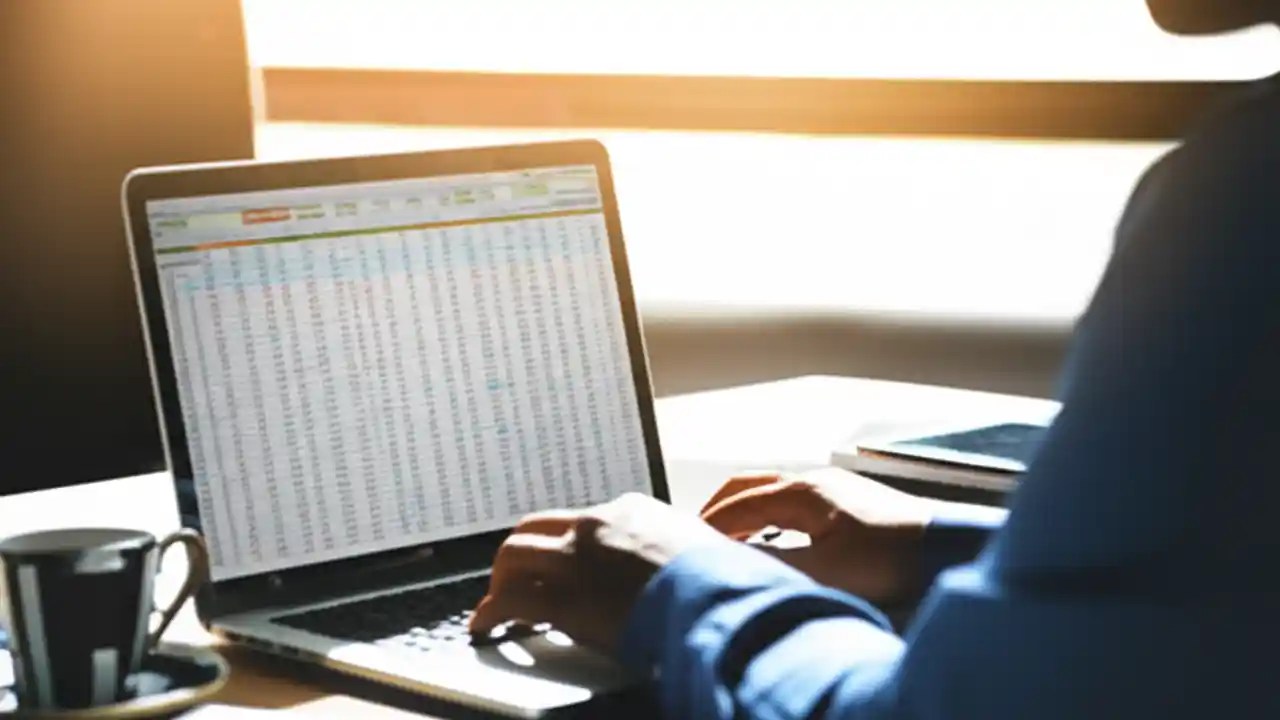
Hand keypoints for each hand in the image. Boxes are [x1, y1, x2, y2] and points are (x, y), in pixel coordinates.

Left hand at [470, 493, 730, 654]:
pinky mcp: (565, 598)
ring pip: (514, 554)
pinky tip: (486, 626)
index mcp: (630, 511)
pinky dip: (492, 612)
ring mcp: (576, 558)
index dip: (564, 545)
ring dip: (500, 579)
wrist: (716, 600)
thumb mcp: (703, 549)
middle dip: (520, 554)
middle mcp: (597, 525)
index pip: (580, 522)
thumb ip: (679, 552)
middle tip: (514, 577)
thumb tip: (690, 565)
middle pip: (536, 528)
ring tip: (495, 601)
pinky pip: (512, 601)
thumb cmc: (722, 580)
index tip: (561, 563)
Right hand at [700, 468, 934, 604]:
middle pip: (750, 485)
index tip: (687, 542)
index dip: (709, 525)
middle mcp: (813, 481)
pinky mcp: (850, 501)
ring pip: (773, 490)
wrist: (944, 548)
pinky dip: (770, 514)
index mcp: (801, 492)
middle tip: (698, 531)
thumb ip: (774, 563)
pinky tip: (776, 537)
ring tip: (730, 537)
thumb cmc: (888, 557)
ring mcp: (833, 487)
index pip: (739, 505)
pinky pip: (794, 500)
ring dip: (746, 510)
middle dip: (720, 507)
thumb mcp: (823, 568)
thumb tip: (735, 563)